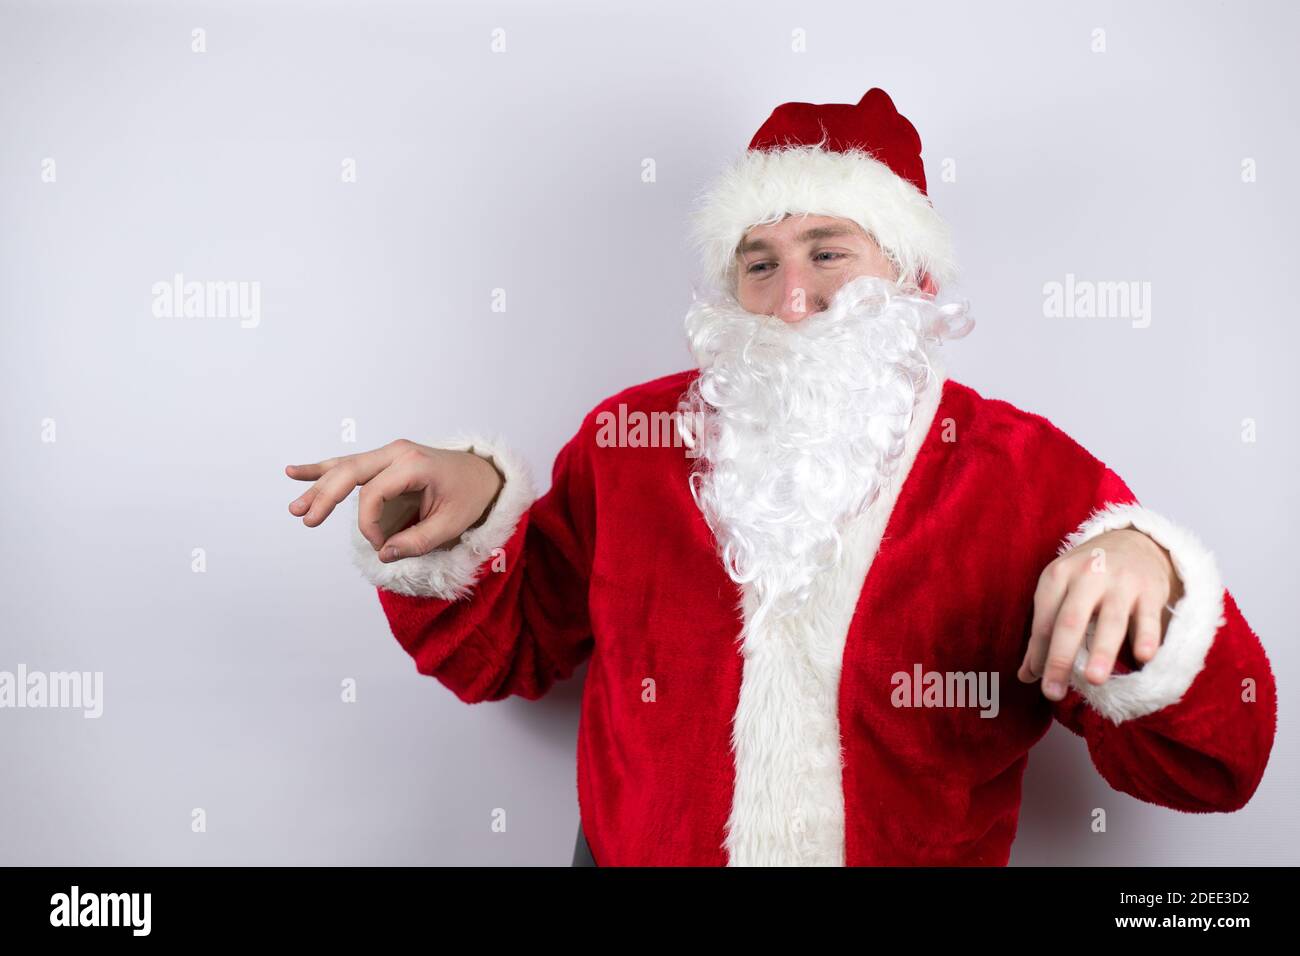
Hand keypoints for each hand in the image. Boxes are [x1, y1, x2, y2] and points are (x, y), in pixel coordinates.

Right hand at [285, 440, 503, 561]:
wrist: (483, 474)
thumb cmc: (469, 497)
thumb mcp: (452, 524)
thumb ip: (418, 541)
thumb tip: (384, 554)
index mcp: (414, 464)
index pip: (374, 494)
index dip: (370, 525)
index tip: (383, 546)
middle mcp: (398, 453)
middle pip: (350, 472)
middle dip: (326, 497)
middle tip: (306, 520)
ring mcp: (389, 453)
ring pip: (344, 468)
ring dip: (318, 487)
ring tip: (295, 508)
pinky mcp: (384, 461)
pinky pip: (349, 464)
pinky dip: (323, 469)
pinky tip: (295, 472)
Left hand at [1019, 528, 1183, 700]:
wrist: (1133, 541)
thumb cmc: (1087, 576)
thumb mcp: (1060, 593)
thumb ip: (1044, 633)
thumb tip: (1025, 676)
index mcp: (1056, 576)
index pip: (1044, 620)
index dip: (1038, 653)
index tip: (1037, 681)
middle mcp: (1086, 575)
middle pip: (1070, 621)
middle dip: (1060, 658)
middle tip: (1053, 691)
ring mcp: (1120, 582)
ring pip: (1109, 620)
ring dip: (1101, 651)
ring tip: (1093, 680)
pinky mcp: (1150, 589)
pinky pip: (1148, 617)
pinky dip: (1148, 637)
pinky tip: (1144, 658)